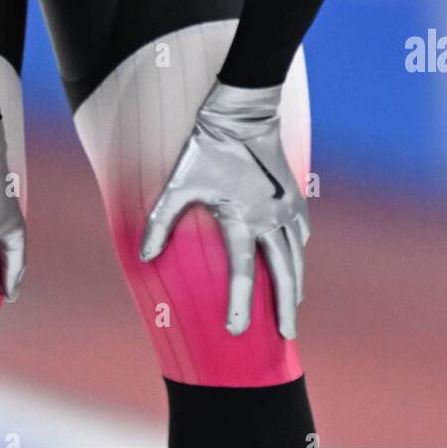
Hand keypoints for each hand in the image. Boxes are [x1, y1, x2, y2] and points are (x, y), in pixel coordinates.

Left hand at [139, 80, 309, 338]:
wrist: (242, 112)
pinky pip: (301, 231)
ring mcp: (286, 205)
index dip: (239, 305)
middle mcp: (271, 217)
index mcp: (242, 219)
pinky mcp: (293, 193)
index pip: (242, 273)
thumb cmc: (207, 148)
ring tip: (292, 304)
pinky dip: (299, 251)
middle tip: (287, 335)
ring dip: (296, 281)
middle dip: (285, 307)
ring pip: (297, 254)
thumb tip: (145, 257)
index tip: (236, 331)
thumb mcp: (179, 184)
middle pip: (285, 273)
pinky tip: (296, 258)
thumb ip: (161, 221)